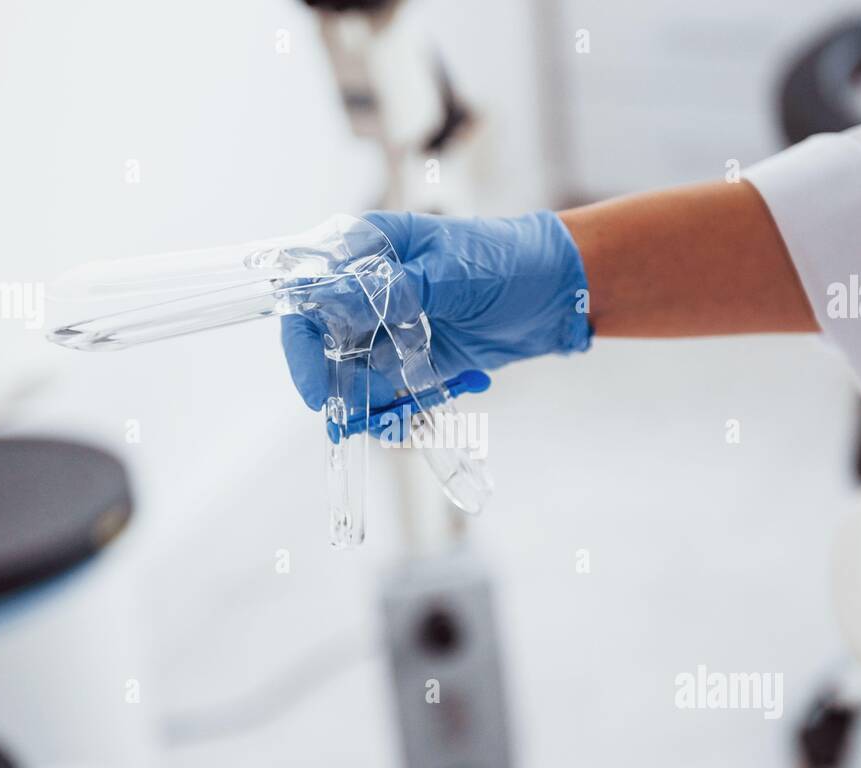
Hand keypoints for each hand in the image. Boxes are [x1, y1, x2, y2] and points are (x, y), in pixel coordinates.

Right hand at [280, 209, 591, 410]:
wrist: (558, 292)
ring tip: (382, 417)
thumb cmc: (508, 261)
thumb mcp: (449, 273)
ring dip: (359, 400)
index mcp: (371, 250)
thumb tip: (335, 303)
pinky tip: (394, 424)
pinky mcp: (413, 360)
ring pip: (352, 372)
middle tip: (339, 411)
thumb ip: (392, 291)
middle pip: (323, 338)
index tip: (313, 379)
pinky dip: (385, 412)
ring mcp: (390, 328)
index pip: (314, 290)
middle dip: (329, 378)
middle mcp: (370, 290)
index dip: (303, 337)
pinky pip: (385, 391)